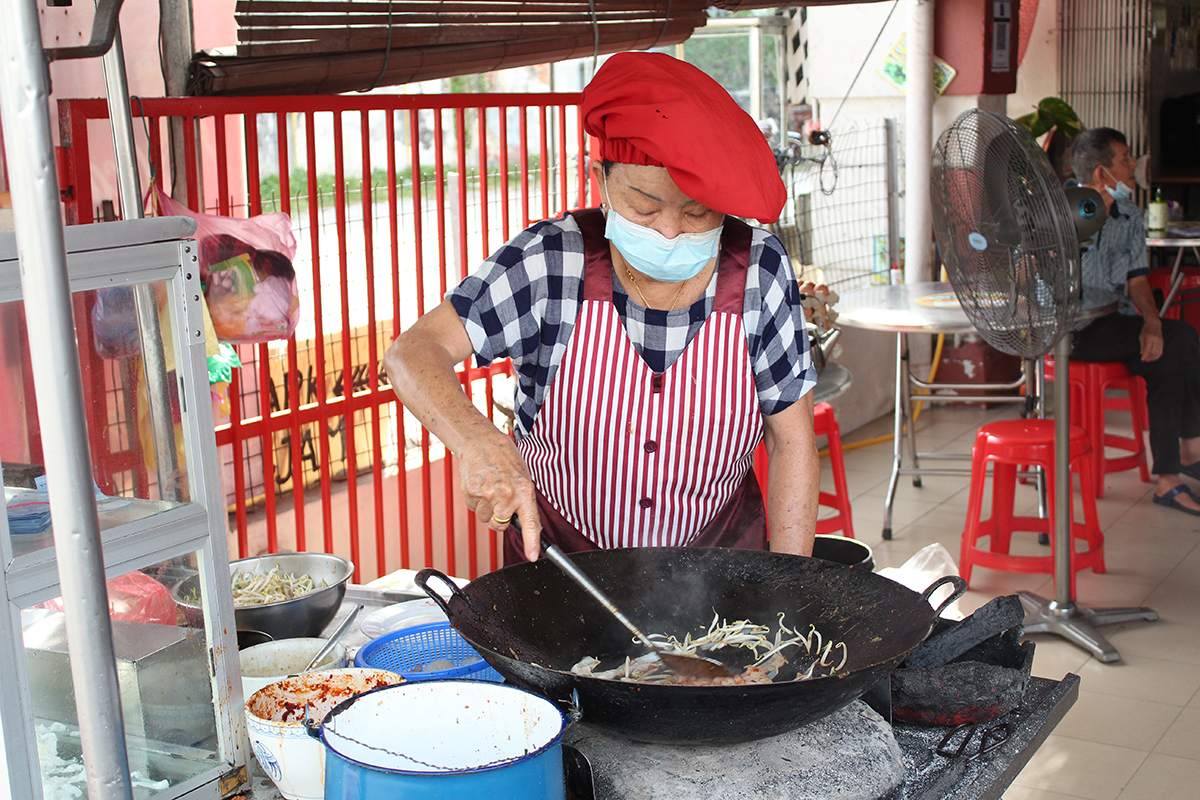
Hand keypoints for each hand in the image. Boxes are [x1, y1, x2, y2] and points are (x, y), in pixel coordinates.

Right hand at [456, 428, 542, 560]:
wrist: (481, 442)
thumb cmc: (504, 458)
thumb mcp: (523, 477)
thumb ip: (523, 501)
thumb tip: (522, 523)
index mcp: (524, 491)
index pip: (530, 523)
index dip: (532, 543)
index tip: (532, 556)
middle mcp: (506, 495)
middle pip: (501, 526)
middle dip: (501, 518)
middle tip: (501, 498)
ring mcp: (487, 496)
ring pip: (486, 519)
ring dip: (488, 509)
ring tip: (490, 487)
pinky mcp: (471, 494)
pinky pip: (474, 509)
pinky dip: (476, 501)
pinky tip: (480, 485)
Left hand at [1139, 319, 1163, 361]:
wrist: (1154, 324)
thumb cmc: (1145, 330)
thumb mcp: (1141, 337)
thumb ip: (1142, 345)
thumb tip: (1142, 353)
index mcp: (1150, 338)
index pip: (1147, 349)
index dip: (1145, 355)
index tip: (1142, 359)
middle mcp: (1156, 340)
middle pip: (1153, 352)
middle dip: (1149, 357)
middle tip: (1145, 360)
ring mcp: (1160, 341)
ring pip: (1158, 352)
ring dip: (1153, 357)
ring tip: (1149, 360)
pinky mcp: (1162, 341)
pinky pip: (1161, 350)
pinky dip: (1158, 355)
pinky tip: (1154, 357)